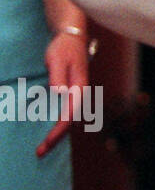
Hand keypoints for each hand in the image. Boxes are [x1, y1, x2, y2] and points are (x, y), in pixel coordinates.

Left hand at [35, 29, 89, 157]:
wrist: (71, 36)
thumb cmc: (64, 47)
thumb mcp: (57, 59)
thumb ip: (58, 76)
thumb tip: (60, 94)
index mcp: (79, 88)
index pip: (69, 115)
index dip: (58, 131)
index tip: (46, 142)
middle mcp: (79, 94)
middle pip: (70, 122)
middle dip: (56, 139)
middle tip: (39, 153)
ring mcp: (76, 94)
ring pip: (68, 119)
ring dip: (56, 134)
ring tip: (43, 147)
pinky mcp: (70, 93)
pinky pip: (64, 114)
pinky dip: (56, 125)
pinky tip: (48, 130)